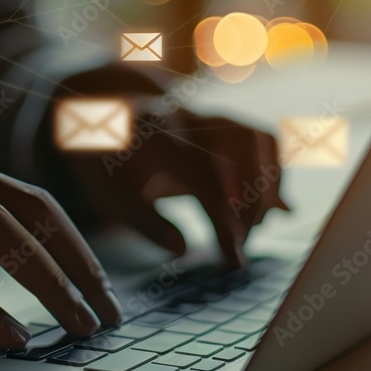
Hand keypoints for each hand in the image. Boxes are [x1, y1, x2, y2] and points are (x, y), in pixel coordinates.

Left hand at [61, 105, 287, 267]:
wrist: (95, 112)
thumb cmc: (101, 163)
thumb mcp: (108, 198)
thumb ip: (146, 222)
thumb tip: (183, 249)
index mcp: (153, 141)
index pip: (204, 182)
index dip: (224, 223)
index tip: (234, 258)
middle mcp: (184, 122)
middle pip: (238, 155)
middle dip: (249, 204)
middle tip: (243, 243)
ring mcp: (203, 117)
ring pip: (254, 139)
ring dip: (267, 184)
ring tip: (260, 224)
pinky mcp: (216, 120)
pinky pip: (258, 136)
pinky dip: (273, 168)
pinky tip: (275, 202)